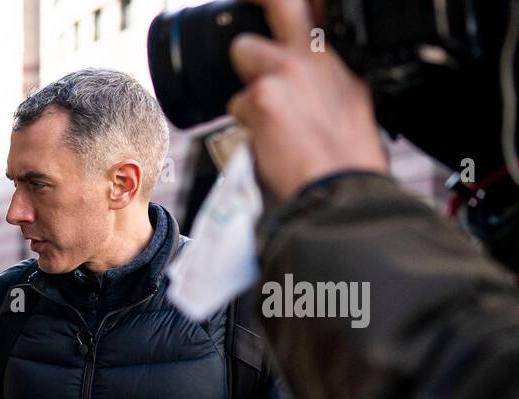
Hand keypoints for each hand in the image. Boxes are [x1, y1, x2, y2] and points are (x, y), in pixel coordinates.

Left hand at [227, 0, 387, 201]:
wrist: (340, 189)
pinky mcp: (262, 97)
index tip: (270, 5)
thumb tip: (307, 83)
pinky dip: (244, 122)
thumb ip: (327, 80)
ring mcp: (287, 70)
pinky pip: (237, 102)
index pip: (318, 5)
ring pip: (244, 49)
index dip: (289, 4)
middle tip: (246, 2)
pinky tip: (265, 139)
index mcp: (343, 54)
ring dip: (246, 77)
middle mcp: (317, 53)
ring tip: (265, 112)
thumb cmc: (348, 157)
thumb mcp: (353, 102)